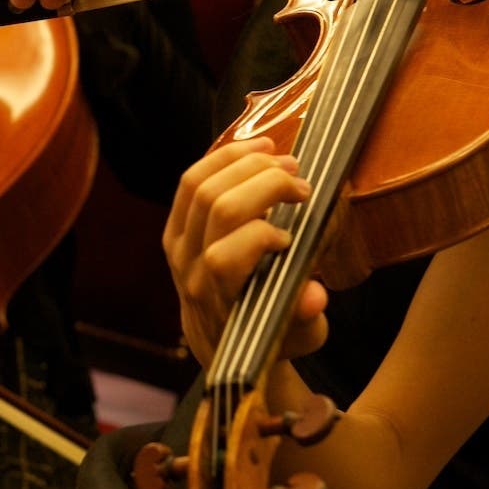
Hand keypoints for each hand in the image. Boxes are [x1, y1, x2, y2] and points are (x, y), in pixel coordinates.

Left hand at [163, 137, 326, 367]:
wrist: (221, 336)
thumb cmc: (267, 331)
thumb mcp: (298, 336)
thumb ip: (305, 318)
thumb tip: (314, 297)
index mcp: (220, 300)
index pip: (225, 258)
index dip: (260, 236)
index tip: (292, 238)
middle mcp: (191, 271)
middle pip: (218, 209)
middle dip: (264, 185)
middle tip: (301, 184)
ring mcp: (177, 247)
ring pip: (200, 187)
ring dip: (244, 163)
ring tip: (281, 160)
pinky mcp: (175, 228)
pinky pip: (190, 181)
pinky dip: (223, 158)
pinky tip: (255, 151)